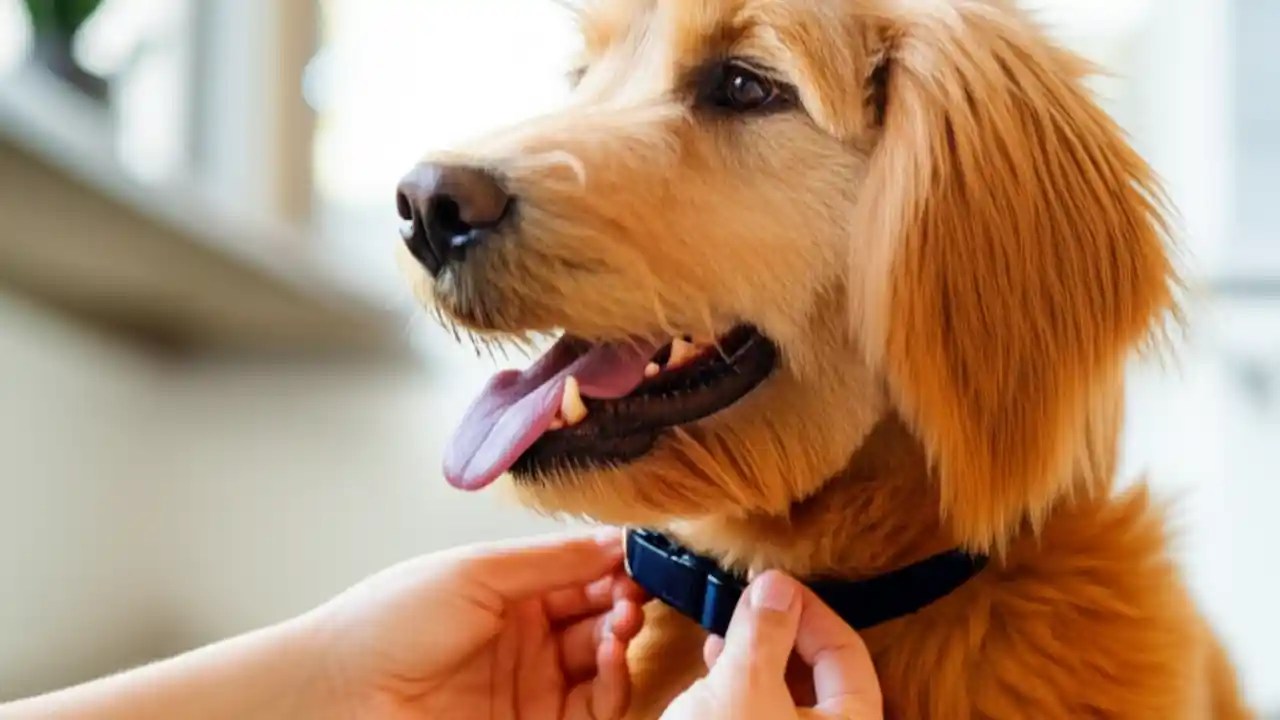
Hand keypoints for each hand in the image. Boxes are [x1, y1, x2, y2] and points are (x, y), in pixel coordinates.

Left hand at [306, 528, 646, 719]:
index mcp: (511, 592)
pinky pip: (592, 710)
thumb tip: (615, 540)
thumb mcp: (477, 572)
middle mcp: (526, 639)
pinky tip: (612, 657)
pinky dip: (613, 684)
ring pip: (604, 666)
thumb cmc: (387, 622)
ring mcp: (531, 687)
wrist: (338, 692)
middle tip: (636, 594)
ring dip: (623, 643)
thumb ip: (552, 561)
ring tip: (623, 623)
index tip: (643, 558)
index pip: (582, 576)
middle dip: (626, 603)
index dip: (616, 567)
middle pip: (600, 620)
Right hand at [662, 571, 882, 719]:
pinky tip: (713, 663)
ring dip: (758, 654)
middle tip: (750, 600)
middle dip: (782, 630)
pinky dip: (742, 685)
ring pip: (786, 693)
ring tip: (728, 627)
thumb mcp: (745, 687)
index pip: (848, 652)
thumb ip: (766, 632)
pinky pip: (760, 712)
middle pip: (819, 673)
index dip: (811, 610)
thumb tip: (778, 582)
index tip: (772, 584)